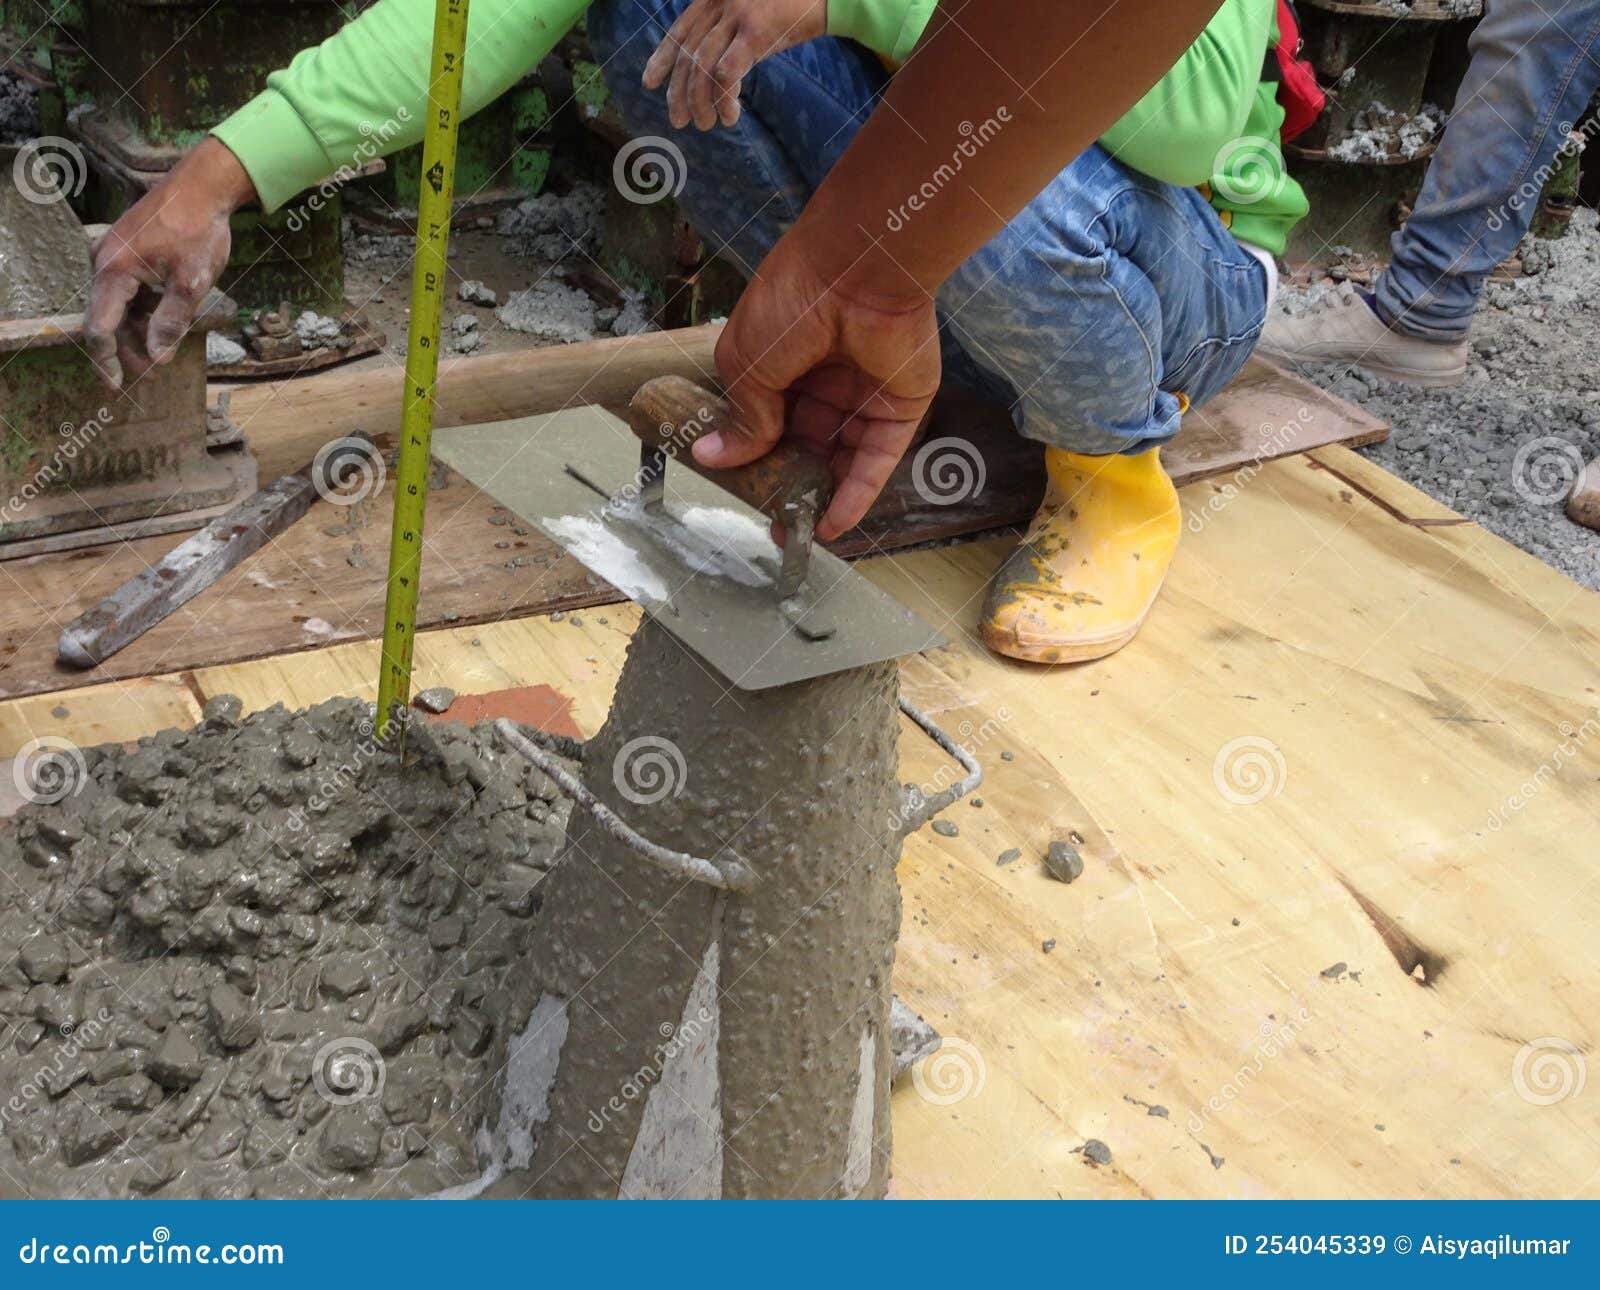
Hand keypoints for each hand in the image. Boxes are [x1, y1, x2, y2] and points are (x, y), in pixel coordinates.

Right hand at [86, 136, 254, 389]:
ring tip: (160, 352)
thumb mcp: (191, 282)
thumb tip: (157, 356)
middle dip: (126, 350)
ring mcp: (113, 254)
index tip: (115, 386)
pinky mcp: (127, 251)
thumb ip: (172, 321)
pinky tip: (163, 323)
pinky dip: (143, 309)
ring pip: (118, 305)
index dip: (107, 360)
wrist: (203, 185)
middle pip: (107, 319)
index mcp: (114, 271)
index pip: (100, 327)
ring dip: (137, 331)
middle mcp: (104, 262)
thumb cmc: (198, 229)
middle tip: (149, 375)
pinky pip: (128, 289)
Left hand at [642, 0, 826, 129]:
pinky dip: (724, 98)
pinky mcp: (755, 32)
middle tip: (679, 121)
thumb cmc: (792, 9)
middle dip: (679, 93)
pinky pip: (727, 71)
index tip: (650, 84)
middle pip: (687, 54)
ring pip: (702, 66)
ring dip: (700, 102)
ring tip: (706, 124)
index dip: (661, 58)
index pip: (678, 31)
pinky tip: (730, 115)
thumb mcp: (750, 16)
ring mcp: (736, 15)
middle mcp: (719, 3)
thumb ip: (727, 33)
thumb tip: (708, 72)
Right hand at [699, 226, 940, 541]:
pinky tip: (831, 527)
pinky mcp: (900, 409)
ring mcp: (864, 395)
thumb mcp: (749, 364)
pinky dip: (855, 495)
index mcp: (785, 361)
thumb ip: (744, 418)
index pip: (768, 418)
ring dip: (819, 498)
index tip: (739, 488)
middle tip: (768, 523)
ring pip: (840, 458)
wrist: (859, 269)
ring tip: (794, 535)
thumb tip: (712, 457)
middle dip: (787, 484)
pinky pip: (876, 461)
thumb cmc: (792, 302)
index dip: (754, 454)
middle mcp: (825, 380)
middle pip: (805, 444)